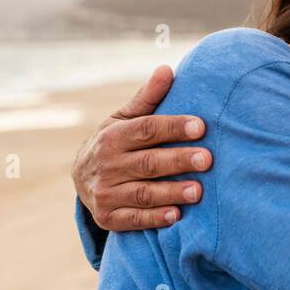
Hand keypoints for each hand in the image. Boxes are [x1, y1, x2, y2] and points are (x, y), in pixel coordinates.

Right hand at [72, 65, 212, 230]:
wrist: (82, 178)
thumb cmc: (115, 143)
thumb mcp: (124, 119)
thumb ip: (148, 98)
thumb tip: (168, 69)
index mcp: (113, 136)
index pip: (146, 130)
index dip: (173, 127)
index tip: (201, 126)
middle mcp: (107, 164)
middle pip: (148, 162)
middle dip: (178, 160)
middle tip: (208, 159)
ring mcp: (106, 192)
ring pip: (142, 193)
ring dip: (171, 192)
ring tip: (198, 191)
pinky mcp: (108, 217)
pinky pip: (133, 220)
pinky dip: (154, 218)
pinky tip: (176, 216)